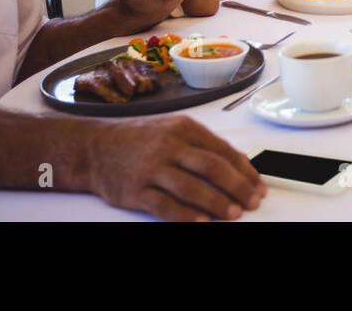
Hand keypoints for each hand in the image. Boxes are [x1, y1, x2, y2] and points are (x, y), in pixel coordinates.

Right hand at [85, 117, 264, 221]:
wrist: (94, 148)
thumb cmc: (140, 139)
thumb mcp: (174, 130)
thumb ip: (205, 145)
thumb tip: (240, 163)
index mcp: (184, 128)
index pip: (223, 150)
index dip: (245, 171)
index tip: (258, 186)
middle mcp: (169, 145)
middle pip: (212, 167)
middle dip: (238, 187)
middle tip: (253, 202)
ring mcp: (151, 169)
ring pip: (191, 187)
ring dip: (216, 203)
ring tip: (234, 214)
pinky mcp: (135, 191)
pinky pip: (165, 206)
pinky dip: (186, 215)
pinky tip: (202, 222)